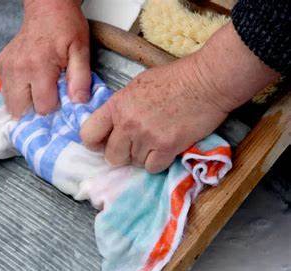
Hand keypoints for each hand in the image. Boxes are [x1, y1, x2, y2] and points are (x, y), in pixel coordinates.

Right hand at [0, 0, 90, 117]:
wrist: (47, 8)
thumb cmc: (65, 26)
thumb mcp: (81, 50)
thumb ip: (81, 79)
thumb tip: (78, 102)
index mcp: (38, 66)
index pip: (43, 108)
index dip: (55, 107)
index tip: (62, 97)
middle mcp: (18, 69)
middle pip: (21, 111)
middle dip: (37, 110)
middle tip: (49, 96)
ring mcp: (6, 68)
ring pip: (11, 105)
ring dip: (26, 103)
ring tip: (40, 89)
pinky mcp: (1, 66)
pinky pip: (7, 93)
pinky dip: (19, 94)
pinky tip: (31, 83)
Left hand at [80, 23, 278, 172]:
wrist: (207, 80)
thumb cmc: (175, 78)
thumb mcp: (137, 86)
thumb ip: (122, 107)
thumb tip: (113, 126)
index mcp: (116, 105)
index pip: (88, 134)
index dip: (95, 143)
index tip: (105, 143)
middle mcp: (127, 123)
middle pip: (111, 156)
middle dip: (122, 154)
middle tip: (136, 146)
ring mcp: (146, 136)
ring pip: (134, 163)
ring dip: (144, 157)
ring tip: (157, 141)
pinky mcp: (167, 147)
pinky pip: (153, 168)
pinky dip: (160, 162)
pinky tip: (167, 148)